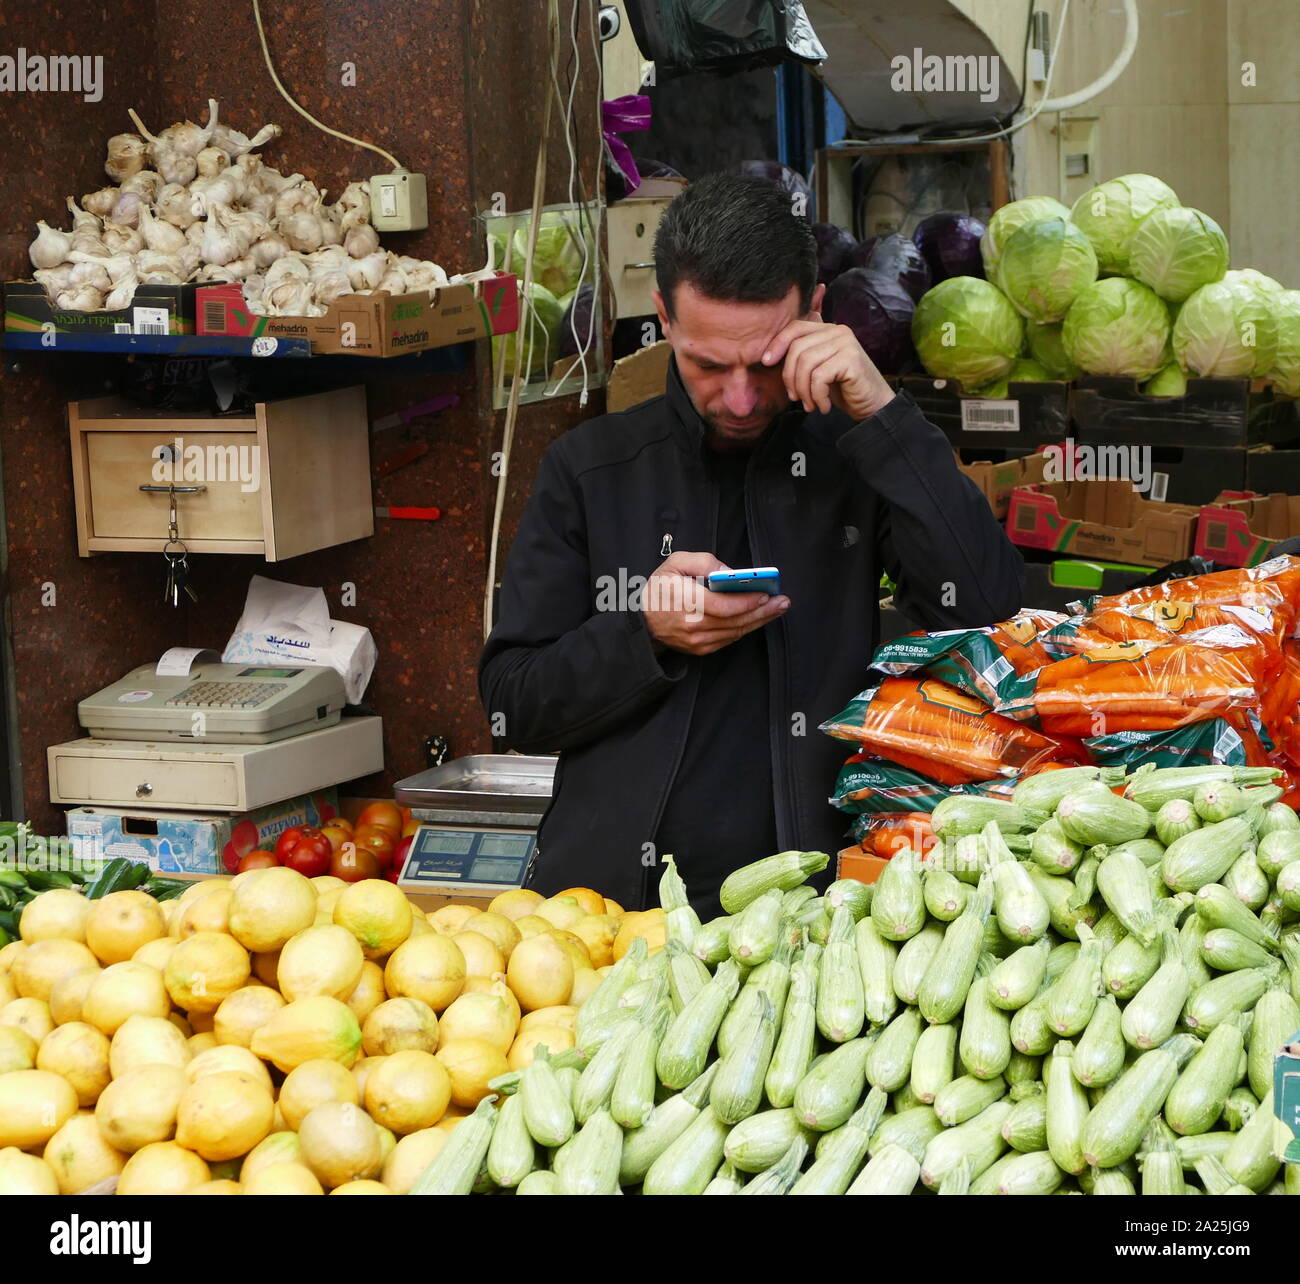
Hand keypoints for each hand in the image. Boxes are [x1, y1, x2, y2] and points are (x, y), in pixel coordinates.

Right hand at [642, 551, 788, 656]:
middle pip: (735, 621)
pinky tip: (757, 618)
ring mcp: (697, 641)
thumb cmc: (660, 587)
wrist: (642, 619)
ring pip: (735, 632)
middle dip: (762, 611)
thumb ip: (704, 562)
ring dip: (758, 621)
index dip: (747, 601)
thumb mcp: (676, 562)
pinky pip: (728, 639)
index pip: (724, 606)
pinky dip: (744, 628)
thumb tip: (730, 572)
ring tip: (776, 609)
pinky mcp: (700, 649)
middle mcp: (693, 626)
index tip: (766, 593)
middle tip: (782, 602)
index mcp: (686, 601)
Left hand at [762, 313, 894, 421]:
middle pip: (797, 348)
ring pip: (806, 363)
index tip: (766, 362)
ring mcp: (846, 343)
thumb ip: (803, 354)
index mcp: (828, 329)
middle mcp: (838, 331)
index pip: (795, 327)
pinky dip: (817, 396)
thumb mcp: (818, 369)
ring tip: (810, 404)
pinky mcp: (851, 360)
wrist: (873, 405)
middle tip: (795, 398)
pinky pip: (819, 377)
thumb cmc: (843, 388)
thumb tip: (771, 350)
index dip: (777, 343)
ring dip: (803, 390)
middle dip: (790, 377)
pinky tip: (823, 406)